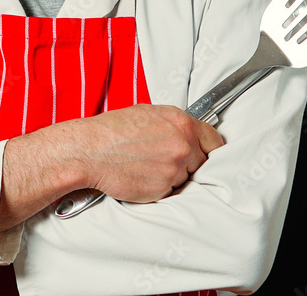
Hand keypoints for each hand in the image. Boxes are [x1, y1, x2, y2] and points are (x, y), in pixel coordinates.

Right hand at [74, 104, 224, 202]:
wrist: (91, 150)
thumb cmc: (114, 130)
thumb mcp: (150, 113)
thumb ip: (175, 124)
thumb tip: (187, 133)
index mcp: (183, 124)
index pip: (215, 141)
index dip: (211, 150)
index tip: (208, 155)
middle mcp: (183, 146)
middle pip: (200, 162)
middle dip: (187, 163)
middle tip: (163, 160)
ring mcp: (174, 169)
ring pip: (184, 178)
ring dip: (171, 176)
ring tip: (147, 166)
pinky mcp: (162, 189)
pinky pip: (169, 192)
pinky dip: (158, 188)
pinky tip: (142, 176)